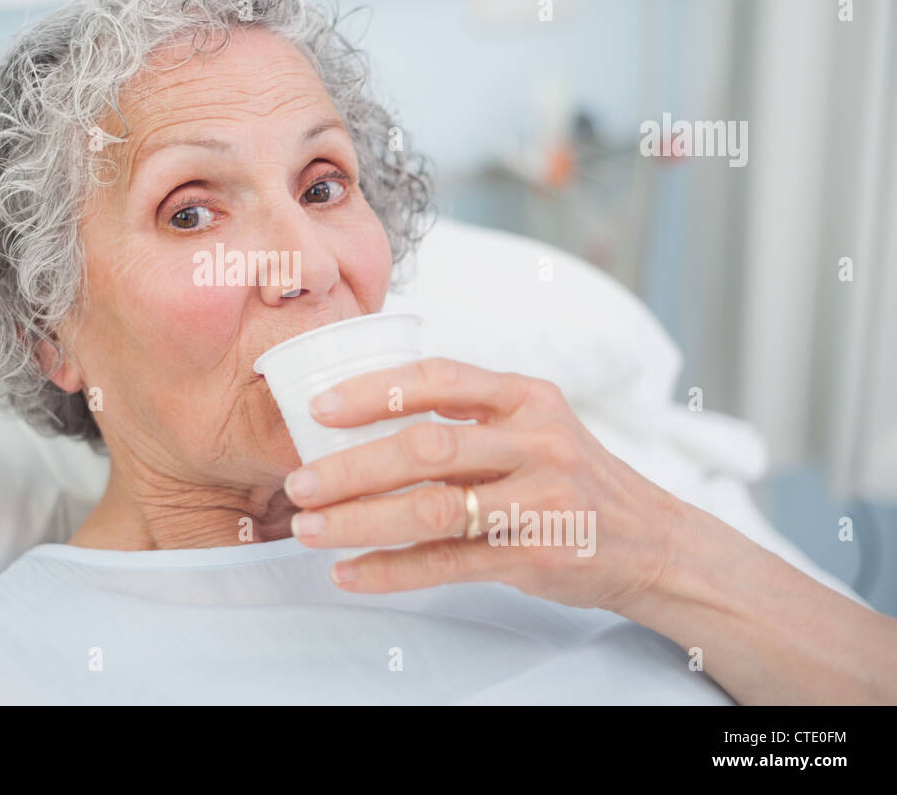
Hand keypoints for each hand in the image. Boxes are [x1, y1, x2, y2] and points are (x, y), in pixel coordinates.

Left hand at [283, 358, 686, 613]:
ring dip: (360, 520)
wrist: (653, 542)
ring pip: (433, 509)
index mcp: (527, 397)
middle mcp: (538, 442)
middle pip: (427, 448)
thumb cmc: (572, 477)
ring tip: (309, 528)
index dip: (374, 392)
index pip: (441, 379)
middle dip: (352, 467)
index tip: (319, 409)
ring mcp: (541, 501)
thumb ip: (468, 416)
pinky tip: (350, 573)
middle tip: (299, 482)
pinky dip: (392, 571)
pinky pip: (449, 564)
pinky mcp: (537, 556)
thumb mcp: (535, 425)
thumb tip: (365, 414)